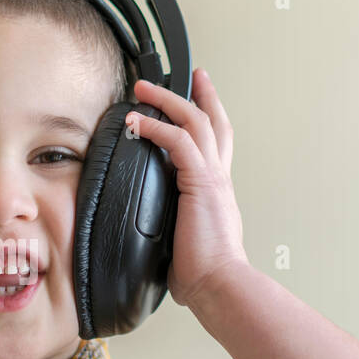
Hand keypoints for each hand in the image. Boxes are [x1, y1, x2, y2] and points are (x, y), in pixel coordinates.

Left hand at [125, 67, 249, 308]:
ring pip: (195, 122)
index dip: (208, 118)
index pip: (215, 145)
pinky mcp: (202, 183)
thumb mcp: (183, 245)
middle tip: (189, 72)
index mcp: (216, 193)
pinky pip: (179, 142)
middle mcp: (219, 179)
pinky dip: (156, 127)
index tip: (198, 99)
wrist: (220, 286)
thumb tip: (155, 242)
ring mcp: (213, 179)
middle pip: (214, 122)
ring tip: (143, 88)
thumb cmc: (204, 277)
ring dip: (168, 100)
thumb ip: (173, 231)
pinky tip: (138, 121)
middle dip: (199, 94)